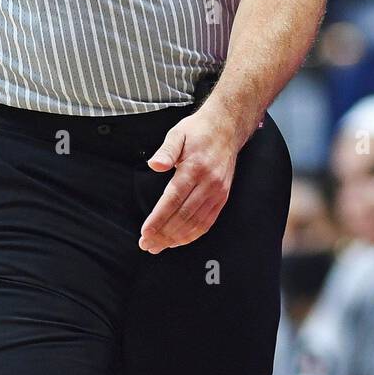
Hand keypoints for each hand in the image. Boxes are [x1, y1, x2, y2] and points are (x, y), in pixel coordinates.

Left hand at [138, 107, 248, 252]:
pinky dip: (193, 234)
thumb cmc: (199, 131)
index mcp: (195, 168)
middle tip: (146, 244)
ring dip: (176, 238)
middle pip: (183, 216)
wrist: (227, 128)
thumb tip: (155, 165)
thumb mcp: (178, 133)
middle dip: (163, 234)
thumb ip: (166, 150)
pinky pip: (208, 221)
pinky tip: (179, 241)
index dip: (159, 219)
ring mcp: (217, 191)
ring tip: (158, 246)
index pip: (173, 199)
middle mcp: (208, 182)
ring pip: (196, 223)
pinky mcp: (222, 196)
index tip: (145, 232)